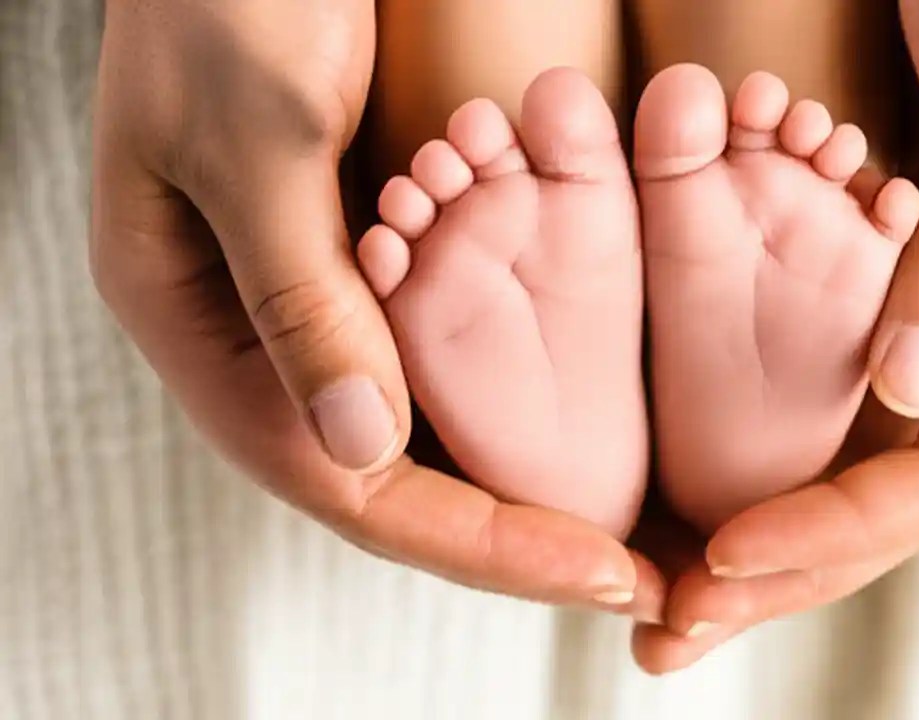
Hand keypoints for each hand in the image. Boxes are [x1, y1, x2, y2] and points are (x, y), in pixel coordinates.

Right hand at [90, 0, 660, 616]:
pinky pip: (426, 348)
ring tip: (613, 529)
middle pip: (381, 470)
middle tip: (626, 575)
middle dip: (504, 532)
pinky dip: (494, 397)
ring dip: (504, 480)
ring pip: (408, 422)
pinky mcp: (350, 249)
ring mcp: (299, 289)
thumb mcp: (261, 136)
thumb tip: (360, 452)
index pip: (340, 474)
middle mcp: (247, 325)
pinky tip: (572, 426)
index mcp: (191, 315)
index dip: (473, 536)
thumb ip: (300, 294)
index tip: (594, 569)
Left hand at [631, 0, 918, 671]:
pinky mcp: (896, 283)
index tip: (728, 555)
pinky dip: (772, 450)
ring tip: (675, 592)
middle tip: (673, 627)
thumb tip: (912, 393)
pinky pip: (836, 393)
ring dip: (773, 534)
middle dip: (793, 572)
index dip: (844, 527)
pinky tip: (706, 490)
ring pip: (863, 460)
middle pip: (900, 495)